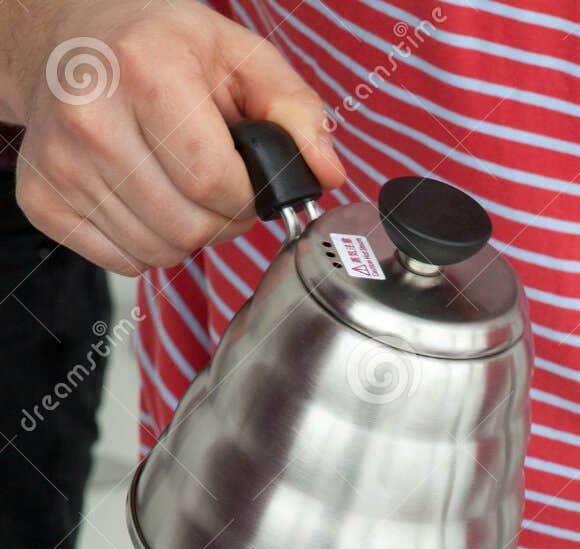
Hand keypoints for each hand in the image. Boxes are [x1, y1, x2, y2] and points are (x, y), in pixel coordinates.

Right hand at [4, 0, 344, 274]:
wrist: (68, 44)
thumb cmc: (158, 47)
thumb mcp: (236, 55)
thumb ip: (294, 110)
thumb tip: (326, 172)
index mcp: (144, 69)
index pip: (214, 182)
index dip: (246, 197)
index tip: (246, 181)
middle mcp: (90, 116)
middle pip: (188, 227)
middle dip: (220, 221)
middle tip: (215, 187)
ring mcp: (59, 162)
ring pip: (158, 253)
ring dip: (185, 236)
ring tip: (178, 187)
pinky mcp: (42, 200)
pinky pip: (123, 262)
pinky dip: (146, 245)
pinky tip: (143, 199)